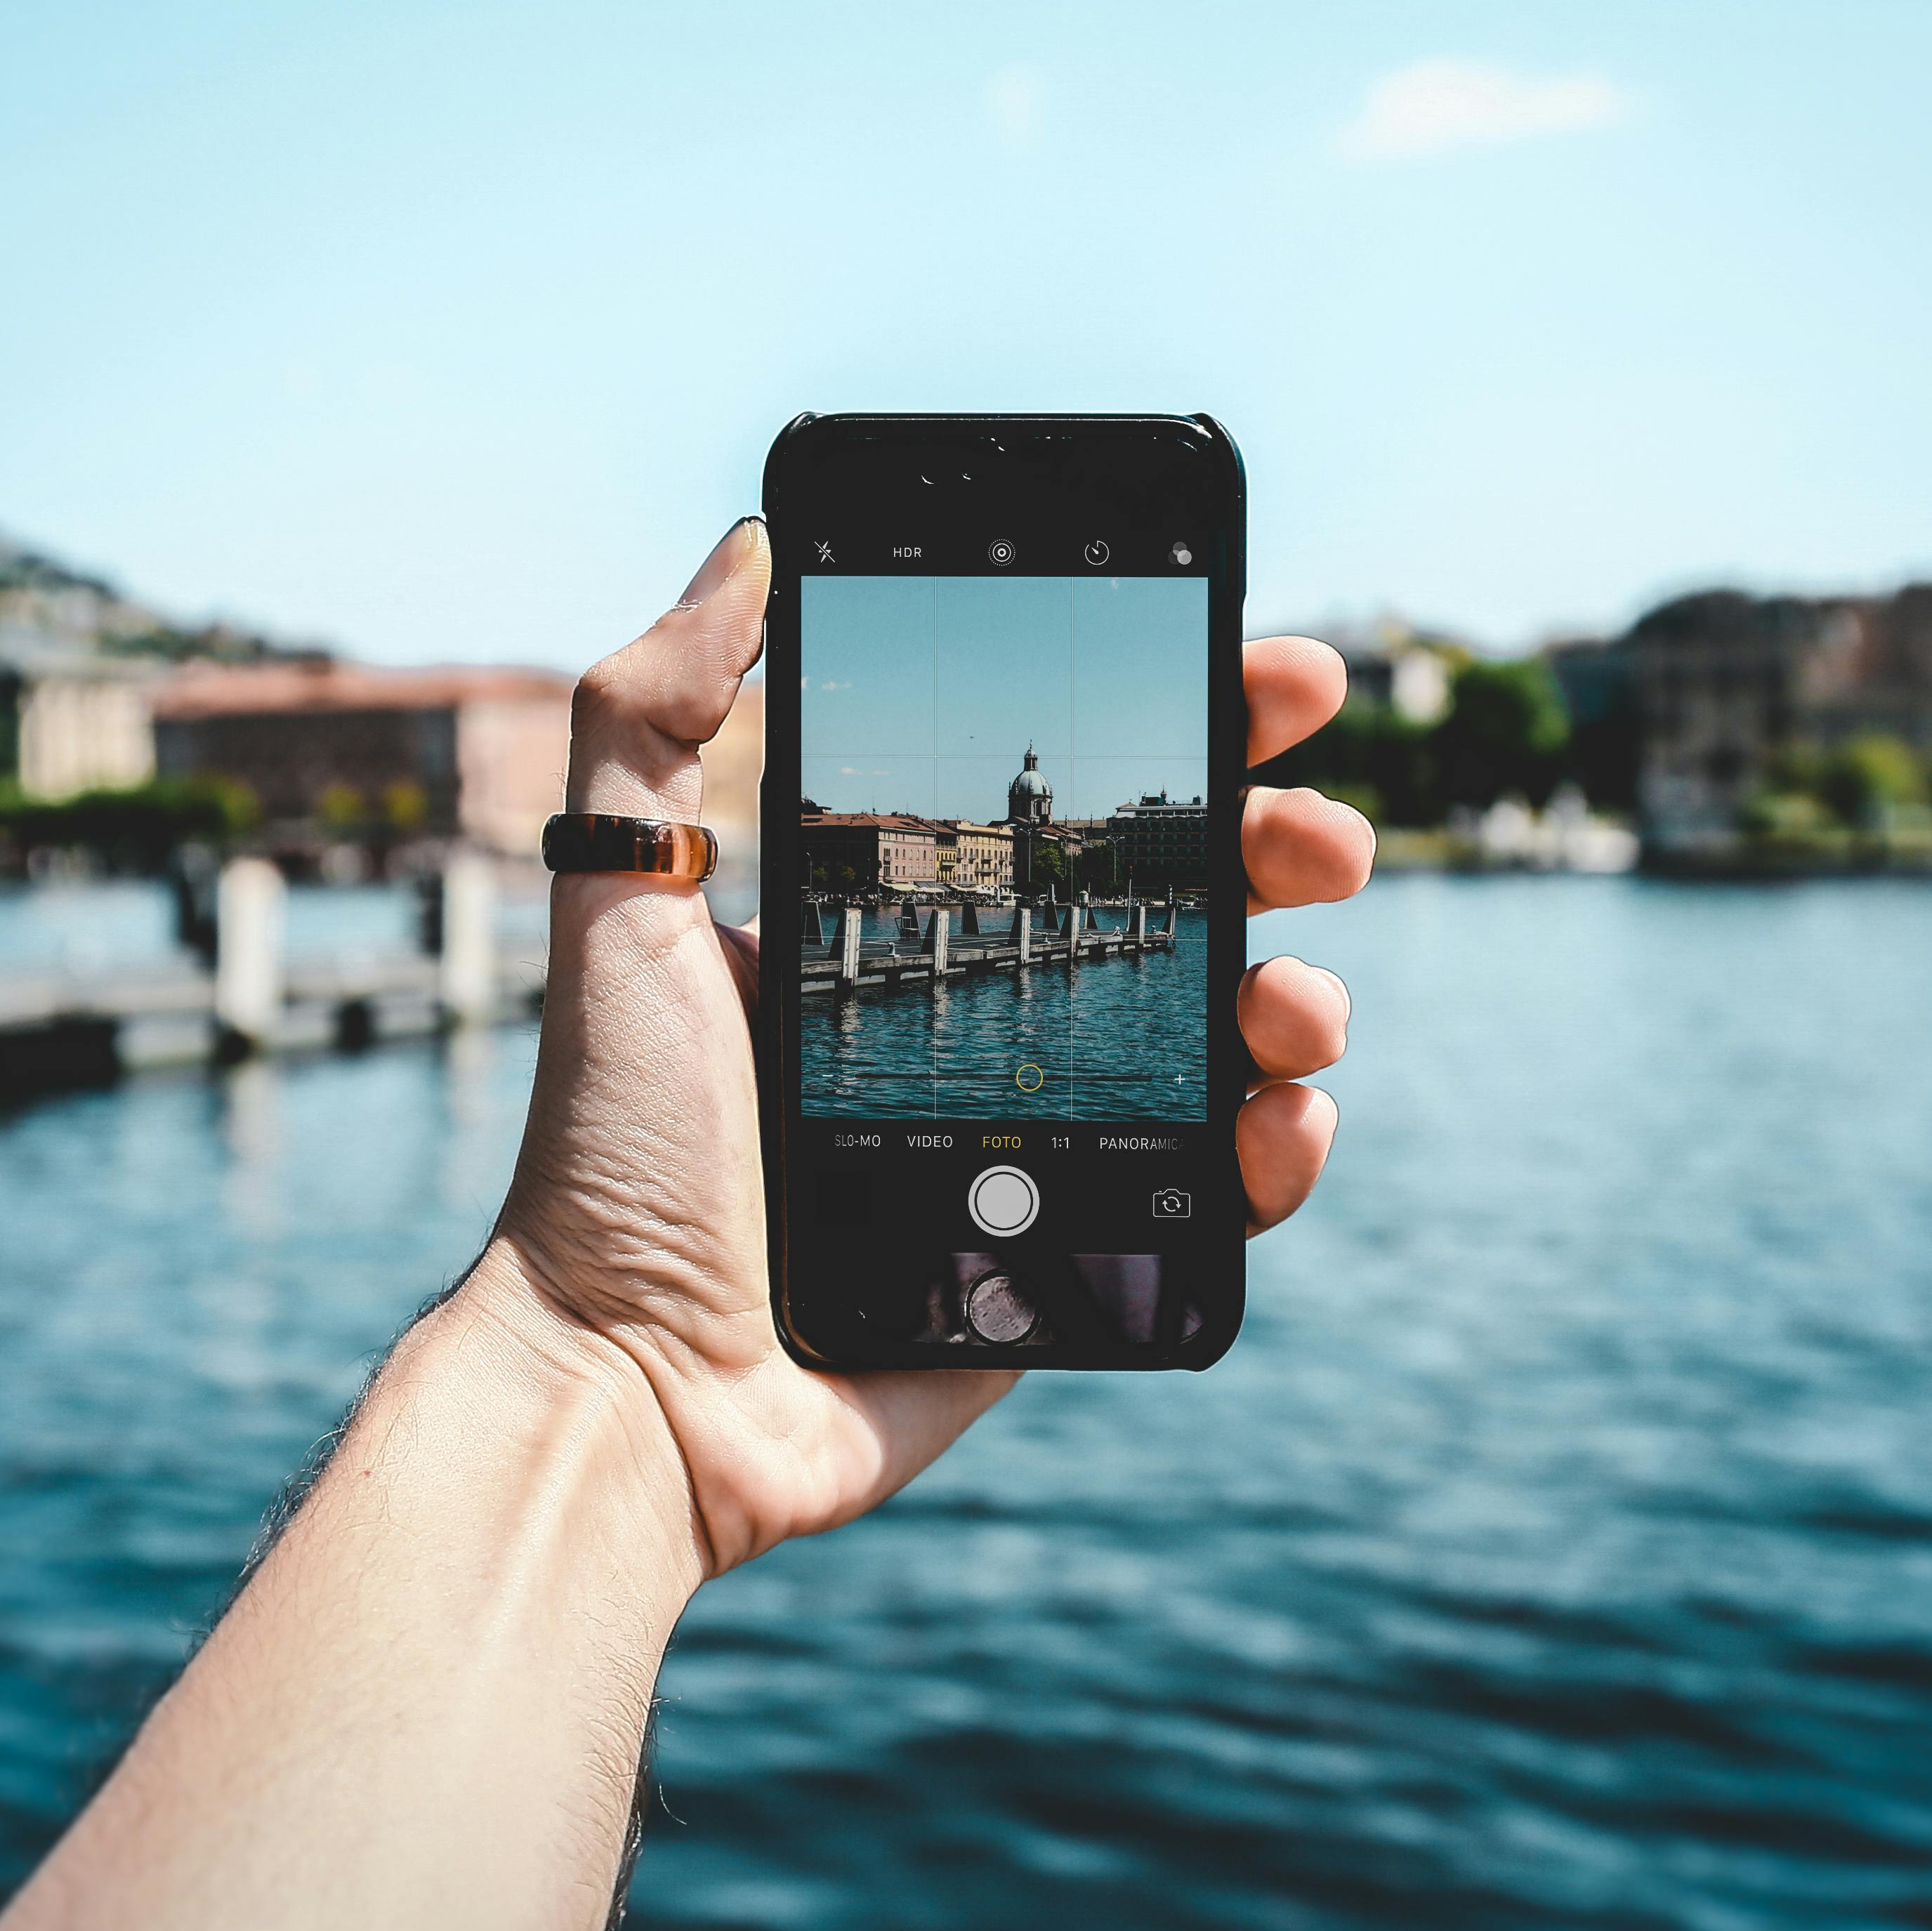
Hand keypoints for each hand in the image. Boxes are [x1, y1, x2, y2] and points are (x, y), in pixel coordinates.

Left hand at [467, 516, 1376, 1578]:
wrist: (634, 1384)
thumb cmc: (615, 1151)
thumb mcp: (617, 904)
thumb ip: (646, 718)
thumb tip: (743, 547)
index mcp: (904, 930)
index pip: (1075, 799)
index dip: (1189, 723)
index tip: (1270, 670)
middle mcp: (990, 1024)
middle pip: (1186, 905)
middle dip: (1280, 845)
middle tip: (1316, 836)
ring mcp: (1049, 1144)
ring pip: (1230, 1042)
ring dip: (1301, 996)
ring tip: (1291, 997)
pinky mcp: (1078, 1261)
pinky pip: (1223, 1196)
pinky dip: (1281, 1151)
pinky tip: (1281, 1119)